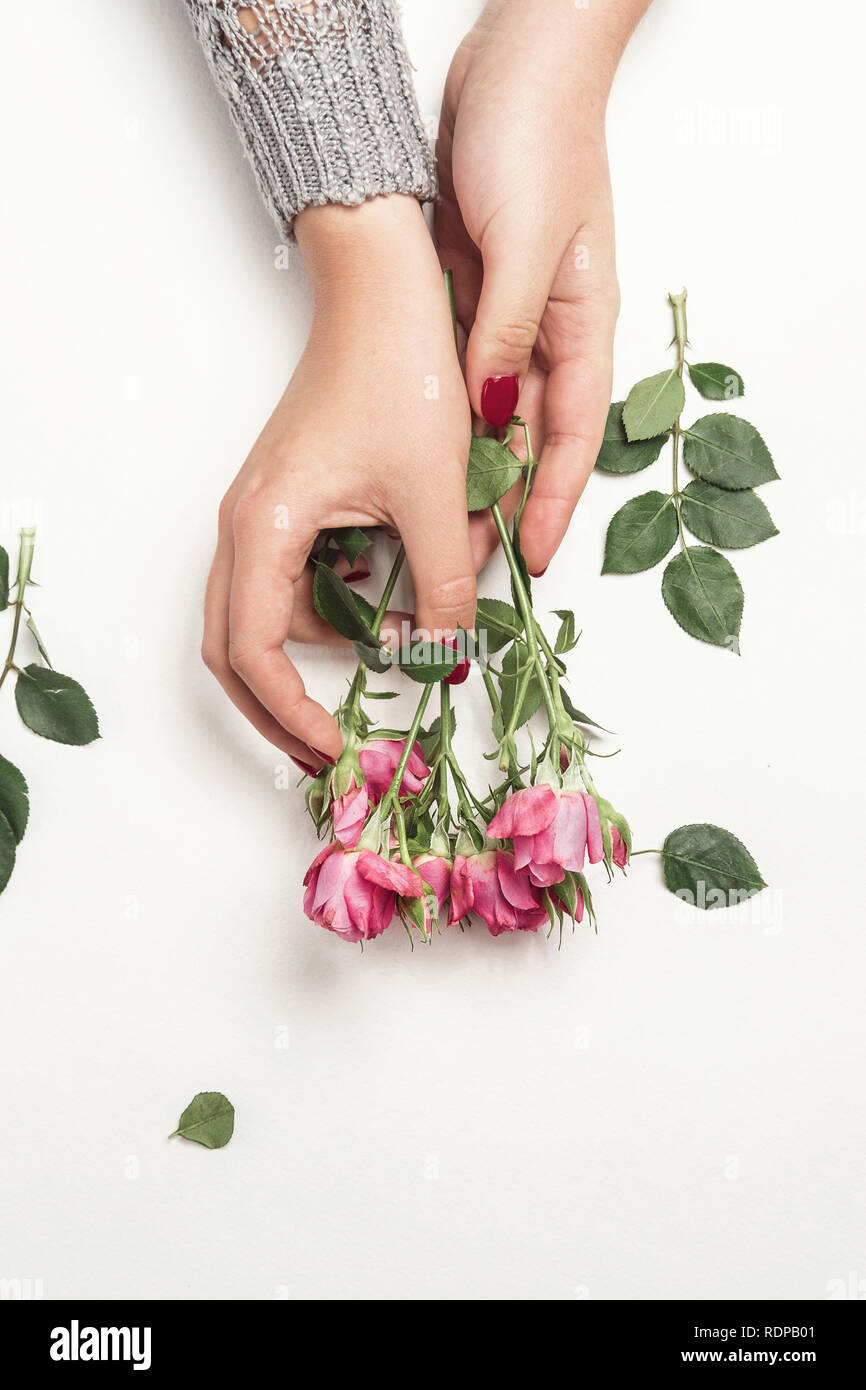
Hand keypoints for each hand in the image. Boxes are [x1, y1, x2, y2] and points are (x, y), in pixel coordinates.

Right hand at [202, 196, 475, 770]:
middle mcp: (246, 523)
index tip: (336, 748)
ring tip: (366, 682)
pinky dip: (315, 617)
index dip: (292, 714)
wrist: (383, 288)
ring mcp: (259, 511)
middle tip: (328, 749)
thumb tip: (447, 656)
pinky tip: (370, 616)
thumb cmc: (400, 371)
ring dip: (300, 661)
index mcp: (266, 525)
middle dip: (276, 709)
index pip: (252, 653)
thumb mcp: (435, 494)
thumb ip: (444, 585)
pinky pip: (281, 581)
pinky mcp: (283, 500)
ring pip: (252, 617)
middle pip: (232, 648)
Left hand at [436, 0, 649, 576]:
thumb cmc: (536, 134)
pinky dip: (439, 410)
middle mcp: (547, 328)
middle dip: (504, 497)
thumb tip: (490, 414)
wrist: (512, 54)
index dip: (559, 500)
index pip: (576, 435)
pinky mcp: (467, 290)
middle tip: (469, 555)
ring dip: (464, 464)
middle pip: (528, 434)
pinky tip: (414, 447)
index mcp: (582, 323)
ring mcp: (505, 310)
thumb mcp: (523, 245)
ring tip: (436, 517)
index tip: (536, 555)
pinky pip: (454, 368)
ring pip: (486, 410)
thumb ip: (508, 335)